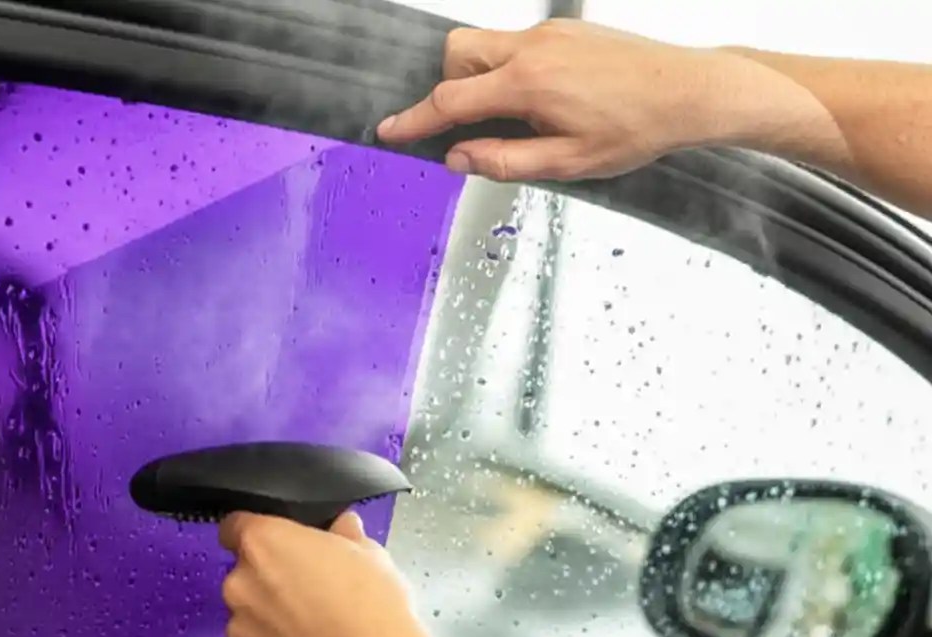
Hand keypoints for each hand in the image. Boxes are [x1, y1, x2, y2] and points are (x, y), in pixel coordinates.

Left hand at [219, 511, 484, 636]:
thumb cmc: (374, 614)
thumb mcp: (371, 556)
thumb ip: (345, 534)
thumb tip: (344, 527)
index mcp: (265, 544)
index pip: (234, 527)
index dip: (255, 536)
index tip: (272, 547)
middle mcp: (241, 585)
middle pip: (245, 577)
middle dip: (270, 584)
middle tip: (310, 596)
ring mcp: (239, 631)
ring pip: (248, 620)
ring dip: (271, 623)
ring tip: (314, 634)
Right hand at [377, 20, 752, 181]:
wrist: (690, 92)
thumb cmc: (638, 128)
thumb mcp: (567, 163)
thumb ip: (504, 161)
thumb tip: (459, 159)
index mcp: (527, 85)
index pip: (450, 101)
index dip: (414, 120)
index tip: (390, 131)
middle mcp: (532, 48)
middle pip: (457, 55)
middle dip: (447, 88)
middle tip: (465, 126)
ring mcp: (549, 34)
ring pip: (484, 45)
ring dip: (477, 77)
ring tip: (509, 116)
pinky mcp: (565, 29)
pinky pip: (516, 44)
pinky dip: (508, 70)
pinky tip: (541, 101)